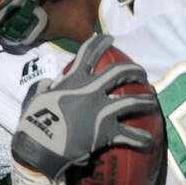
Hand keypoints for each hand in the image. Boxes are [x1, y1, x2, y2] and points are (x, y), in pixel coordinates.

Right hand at [10, 33, 158, 180]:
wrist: (40, 147)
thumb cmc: (33, 124)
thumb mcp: (35, 98)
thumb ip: (44, 88)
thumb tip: (49, 83)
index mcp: (73, 81)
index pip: (88, 53)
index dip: (100, 42)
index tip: (109, 38)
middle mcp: (91, 91)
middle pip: (119, 73)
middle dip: (133, 70)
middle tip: (141, 74)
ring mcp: (101, 110)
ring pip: (132, 101)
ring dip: (145, 101)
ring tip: (152, 102)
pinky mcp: (107, 131)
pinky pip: (129, 135)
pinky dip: (140, 138)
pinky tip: (148, 141)